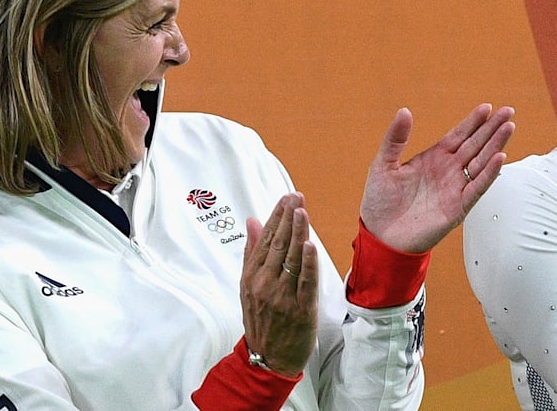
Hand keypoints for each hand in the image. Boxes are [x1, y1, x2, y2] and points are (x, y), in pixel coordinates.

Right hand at [240, 193, 318, 376]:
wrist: (268, 358)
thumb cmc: (261, 320)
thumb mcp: (248, 286)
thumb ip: (252, 252)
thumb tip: (253, 221)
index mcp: (252, 277)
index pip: (265, 240)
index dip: (276, 217)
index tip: (285, 198)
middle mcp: (265, 284)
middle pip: (278, 245)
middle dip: (288, 218)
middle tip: (296, 196)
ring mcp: (282, 297)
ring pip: (291, 259)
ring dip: (297, 233)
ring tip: (301, 211)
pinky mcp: (301, 309)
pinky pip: (304, 282)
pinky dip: (307, 263)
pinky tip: (309, 245)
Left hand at [360, 104, 514, 252]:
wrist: (380, 236)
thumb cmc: (380, 203)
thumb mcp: (383, 163)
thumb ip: (395, 138)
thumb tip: (404, 111)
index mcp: (433, 158)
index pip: (459, 135)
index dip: (473, 122)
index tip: (487, 107)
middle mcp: (447, 171)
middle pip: (475, 145)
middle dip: (492, 128)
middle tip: (507, 112)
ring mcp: (454, 189)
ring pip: (481, 163)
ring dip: (495, 146)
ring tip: (508, 128)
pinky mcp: (457, 208)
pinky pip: (477, 188)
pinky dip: (489, 174)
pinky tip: (499, 158)